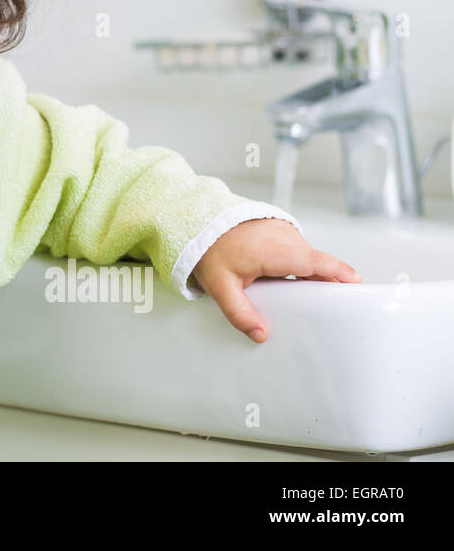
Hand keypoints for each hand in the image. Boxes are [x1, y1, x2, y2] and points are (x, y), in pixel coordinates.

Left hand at [191, 218, 361, 343]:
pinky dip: (304, 264)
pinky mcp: (282, 230)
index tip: (356, 282)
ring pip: (309, 256)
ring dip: (314, 273)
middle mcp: (282, 236)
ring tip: (320, 297)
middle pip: (316, 262)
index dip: (336, 271)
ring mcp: (283, 230)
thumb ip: (239, 312)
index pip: (311, 260)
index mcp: (271, 249)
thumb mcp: (219, 286)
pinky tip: (297, 281)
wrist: (200, 221)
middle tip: (341, 304)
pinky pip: (301, 250)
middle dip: (330, 281)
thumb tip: (260, 334)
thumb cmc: (209, 250)